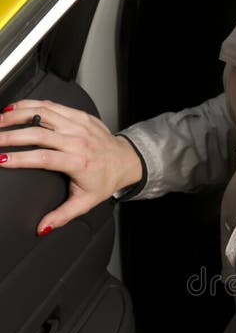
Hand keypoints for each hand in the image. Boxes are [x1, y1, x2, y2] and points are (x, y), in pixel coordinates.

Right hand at [0, 100, 142, 232]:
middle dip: (10, 135)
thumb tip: (42, 228)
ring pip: (43, 114)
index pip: (43, 158)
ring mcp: (79, 125)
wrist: (125, 160)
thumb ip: (62, 215)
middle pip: (38, 134)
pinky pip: (52, 105)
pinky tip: (15, 108)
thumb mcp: (86, 202)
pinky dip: (31, 104)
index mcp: (79, 162)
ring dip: (17, 115)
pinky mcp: (79, 115)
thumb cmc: (105, 179)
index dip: (20, 158)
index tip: (1, 159)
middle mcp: (78, 141)